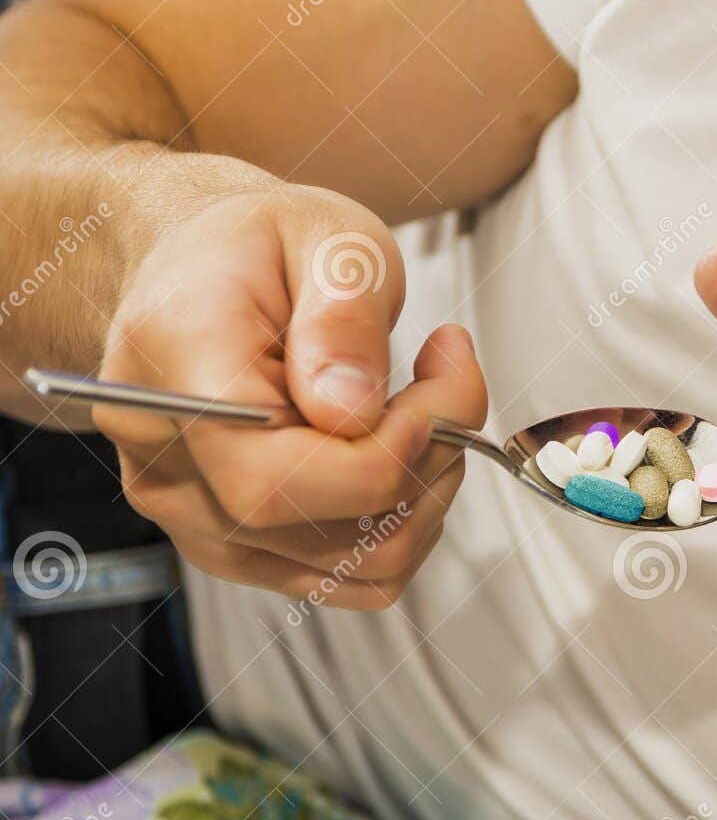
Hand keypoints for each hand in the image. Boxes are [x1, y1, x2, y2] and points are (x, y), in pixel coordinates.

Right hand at [96, 185, 486, 608]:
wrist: (204, 270)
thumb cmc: (260, 248)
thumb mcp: (330, 240)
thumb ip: (344, 318)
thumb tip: (351, 411)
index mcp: (174, 366)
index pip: (272, 480)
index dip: (387, 457)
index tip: (446, 381)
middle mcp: (164, 458)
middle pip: (316, 531)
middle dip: (424, 463)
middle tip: (448, 379)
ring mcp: (193, 516)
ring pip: (347, 566)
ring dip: (423, 494)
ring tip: (425, 408)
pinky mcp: (235, 545)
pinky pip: (347, 578)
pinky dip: (402, 524)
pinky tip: (403, 454)